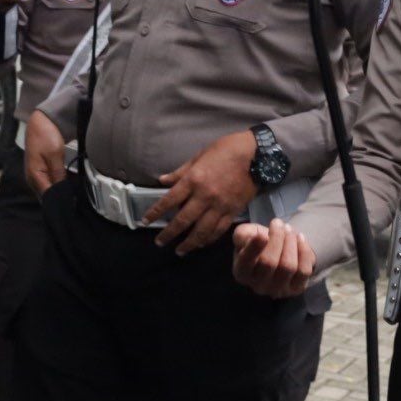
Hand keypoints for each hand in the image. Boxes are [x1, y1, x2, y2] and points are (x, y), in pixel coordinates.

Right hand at [25, 111, 67, 196]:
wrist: (41, 121)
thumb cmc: (44, 134)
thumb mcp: (55, 155)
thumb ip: (58, 175)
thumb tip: (62, 191)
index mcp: (34, 176)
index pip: (48, 196)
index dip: (61, 199)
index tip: (72, 199)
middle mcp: (33, 178)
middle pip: (49, 194)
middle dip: (61, 195)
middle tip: (76, 194)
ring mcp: (36, 175)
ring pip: (50, 189)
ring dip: (61, 188)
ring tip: (73, 185)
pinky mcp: (41, 170)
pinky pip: (51, 181)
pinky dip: (60, 181)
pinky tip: (69, 179)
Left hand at [148, 129, 259, 254]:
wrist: (256, 155)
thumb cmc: (226, 150)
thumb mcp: (199, 156)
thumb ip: (181, 172)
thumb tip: (162, 181)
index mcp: (193, 180)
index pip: (169, 200)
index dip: (155, 212)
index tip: (145, 221)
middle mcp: (204, 196)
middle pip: (182, 220)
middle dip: (169, 234)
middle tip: (159, 243)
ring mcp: (220, 206)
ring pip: (201, 231)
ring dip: (188, 243)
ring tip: (179, 251)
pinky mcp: (233, 212)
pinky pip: (218, 230)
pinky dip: (208, 239)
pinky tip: (201, 244)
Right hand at [230, 219, 316, 297]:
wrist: (277, 252)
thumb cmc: (257, 243)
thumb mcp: (245, 235)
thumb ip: (243, 235)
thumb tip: (255, 237)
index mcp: (241, 273)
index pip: (246, 262)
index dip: (254, 248)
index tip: (261, 234)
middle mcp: (258, 286)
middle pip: (269, 262)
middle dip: (277, 238)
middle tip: (279, 223)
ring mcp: (278, 290)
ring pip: (288, 266)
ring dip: (291, 242)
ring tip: (289, 229)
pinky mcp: (296, 289)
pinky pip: (304, 271)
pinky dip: (304, 251)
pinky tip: (300, 238)